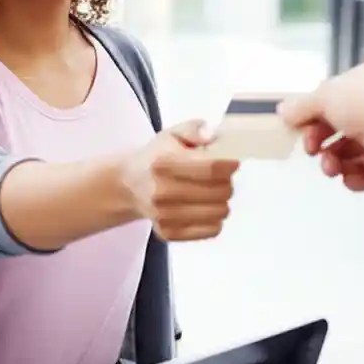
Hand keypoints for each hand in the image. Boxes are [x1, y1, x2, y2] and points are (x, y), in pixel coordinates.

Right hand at [123, 119, 238, 240]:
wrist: (129, 185)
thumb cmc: (157, 157)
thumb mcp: (172, 134)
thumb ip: (194, 130)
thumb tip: (211, 135)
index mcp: (164, 163)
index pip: (211, 168)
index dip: (229, 166)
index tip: (234, 163)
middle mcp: (162, 192)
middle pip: (218, 191)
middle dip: (227, 182)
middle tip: (222, 178)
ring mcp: (164, 215)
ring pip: (219, 212)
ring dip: (222, 201)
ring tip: (212, 193)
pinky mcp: (169, 232)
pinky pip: (212, 229)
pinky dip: (215, 219)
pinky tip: (205, 208)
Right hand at [278, 61, 363, 190]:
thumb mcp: (324, 95)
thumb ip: (302, 106)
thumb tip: (285, 111)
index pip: (332, 99)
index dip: (312, 113)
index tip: (297, 125)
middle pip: (336, 130)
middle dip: (319, 142)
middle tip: (312, 147)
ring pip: (346, 155)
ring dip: (332, 163)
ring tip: (330, 165)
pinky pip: (361, 176)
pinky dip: (351, 178)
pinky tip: (348, 175)